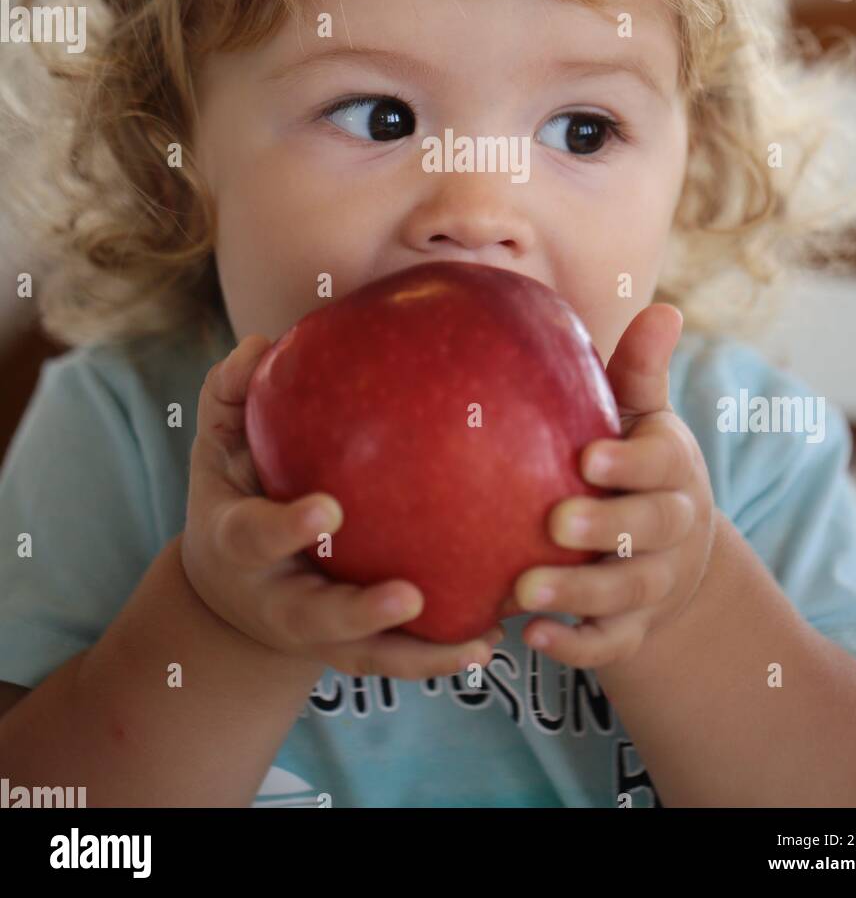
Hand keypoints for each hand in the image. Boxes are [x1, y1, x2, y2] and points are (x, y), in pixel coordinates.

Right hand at [181, 335, 503, 678]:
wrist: (232, 589)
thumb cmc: (237, 493)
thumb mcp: (218, 447)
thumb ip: (232, 395)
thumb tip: (260, 345)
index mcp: (239, 544)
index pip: (255, 536)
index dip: (287, 528)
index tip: (329, 509)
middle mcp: (276, 597)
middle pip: (314, 618)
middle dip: (358, 612)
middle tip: (408, 595)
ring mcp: (316, 632)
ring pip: (365, 655)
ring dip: (419, 654)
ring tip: (480, 640)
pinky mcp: (352, 649)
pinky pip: (397, 658)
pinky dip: (440, 654)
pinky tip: (490, 640)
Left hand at [507, 304, 715, 670]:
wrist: (673, 554)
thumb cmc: (636, 463)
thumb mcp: (643, 416)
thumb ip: (640, 370)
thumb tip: (664, 309)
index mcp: (672, 468)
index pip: (661, 464)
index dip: (631, 463)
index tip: (588, 457)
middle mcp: (672, 528)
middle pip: (651, 532)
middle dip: (606, 528)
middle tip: (555, 522)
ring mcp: (655, 582)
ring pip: (628, 593)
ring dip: (580, 593)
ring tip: (524, 590)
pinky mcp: (635, 628)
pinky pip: (610, 646)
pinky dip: (575, 647)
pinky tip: (531, 638)